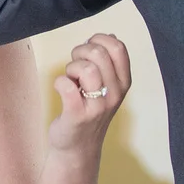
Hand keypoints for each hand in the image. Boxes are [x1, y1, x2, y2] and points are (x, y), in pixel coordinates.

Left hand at [49, 33, 130, 153]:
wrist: (78, 148)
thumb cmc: (89, 111)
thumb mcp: (107, 86)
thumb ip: (109, 62)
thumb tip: (112, 36)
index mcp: (123, 83)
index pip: (119, 48)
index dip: (99, 39)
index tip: (89, 49)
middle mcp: (115, 94)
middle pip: (99, 53)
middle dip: (80, 52)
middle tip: (76, 66)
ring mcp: (97, 106)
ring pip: (85, 68)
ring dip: (71, 68)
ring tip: (71, 79)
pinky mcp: (77, 115)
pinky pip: (66, 85)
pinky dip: (59, 81)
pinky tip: (61, 88)